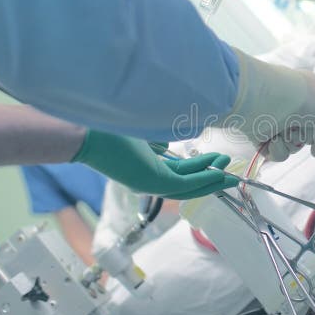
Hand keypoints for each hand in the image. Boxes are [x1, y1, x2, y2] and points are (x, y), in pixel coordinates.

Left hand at [73, 130, 236, 199]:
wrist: (86, 131)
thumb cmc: (108, 128)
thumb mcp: (140, 133)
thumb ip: (158, 140)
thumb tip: (169, 142)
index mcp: (144, 168)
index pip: (178, 173)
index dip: (200, 169)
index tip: (217, 161)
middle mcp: (147, 179)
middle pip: (186, 184)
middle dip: (210, 178)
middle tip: (228, 170)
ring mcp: (149, 182)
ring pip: (188, 187)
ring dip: (211, 181)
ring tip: (228, 174)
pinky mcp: (152, 180)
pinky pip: (185, 182)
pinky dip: (203, 178)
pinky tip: (218, 172)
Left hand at [214, 49, 314, 160]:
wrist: (269, 99)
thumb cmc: (304, 99)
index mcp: (311, 94)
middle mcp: (294, 107)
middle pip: (310, 135)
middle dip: (308, 135)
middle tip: (302, 123)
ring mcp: (277, 120)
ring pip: (294, 146)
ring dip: (293, 142)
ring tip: (285, 129)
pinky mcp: (262, 135)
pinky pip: (278, 153)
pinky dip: (279, 150)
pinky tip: (274, 138)